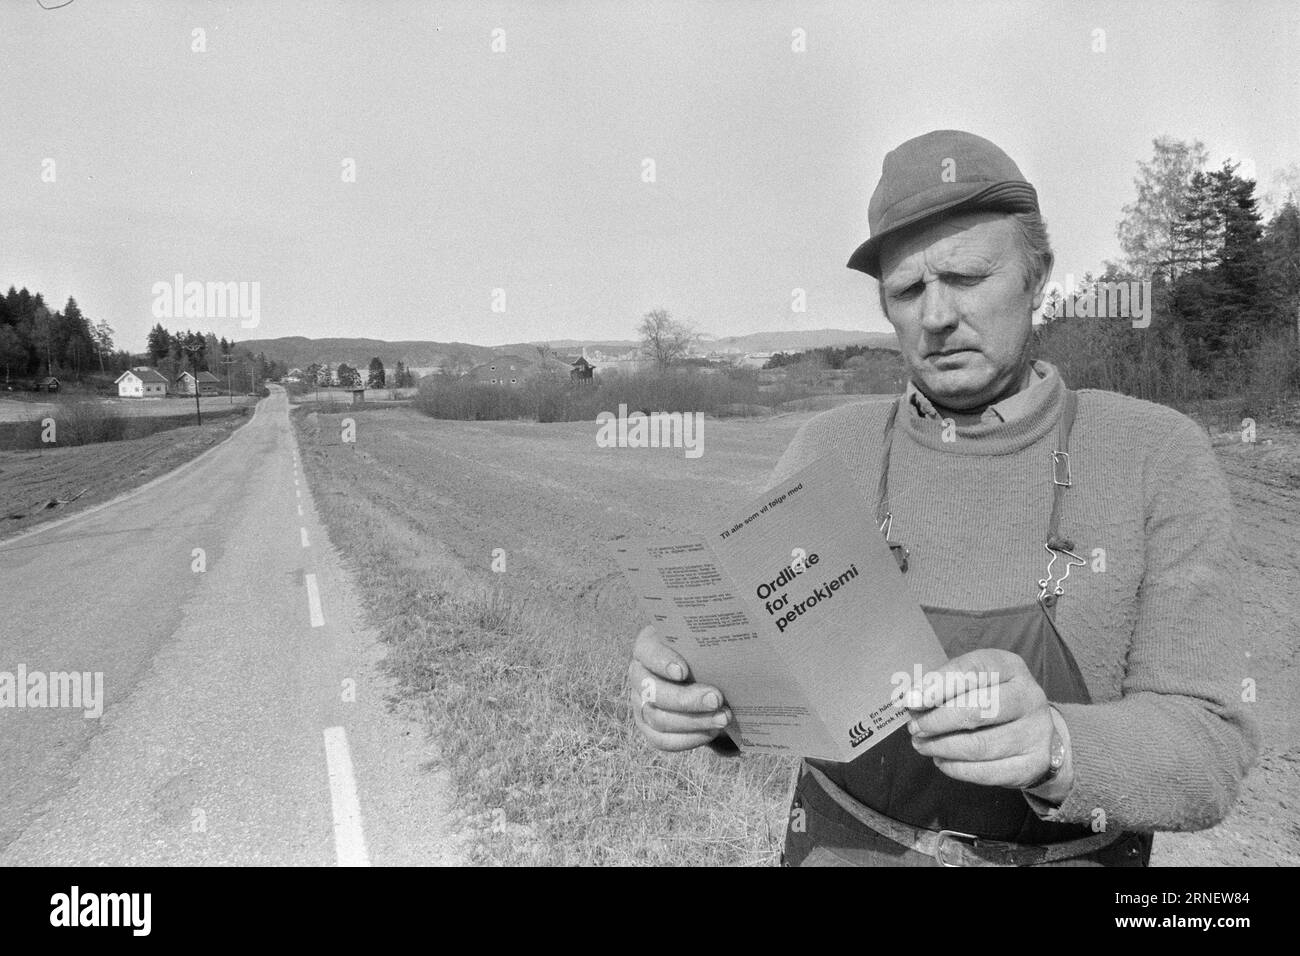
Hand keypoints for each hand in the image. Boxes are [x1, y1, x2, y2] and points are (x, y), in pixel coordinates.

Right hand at [627, 625, 730, 751]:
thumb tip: (744, 640)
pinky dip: (688, 738)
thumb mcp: (706, 642)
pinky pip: (662, 740)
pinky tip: (711, 731)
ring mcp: (641, 703)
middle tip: (716, 699)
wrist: (701, 675)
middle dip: (686, 699)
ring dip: (693, 721)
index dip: (662, 661)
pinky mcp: (649, 727)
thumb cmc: (704, 652)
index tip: (684, 671)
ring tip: (723, 718)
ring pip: (658, 718)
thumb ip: (714, 640)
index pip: (647, 652)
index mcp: (648, 646)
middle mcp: (639, 675)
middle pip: (653, 691)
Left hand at [903, 648, 1067, 791]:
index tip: (911, 701)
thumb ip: (943, 686)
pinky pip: (987, 771)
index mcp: (1011, 667)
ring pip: (980, 745)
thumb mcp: (973, 682)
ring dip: (942, 747)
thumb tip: (911, 701)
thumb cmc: (992, 700)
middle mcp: (1029, 697)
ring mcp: (1035, 732)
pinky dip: (957, 768)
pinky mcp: (1033, 764)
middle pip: (977, 709)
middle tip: (914, 728)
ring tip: (922, 745)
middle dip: (937, 721)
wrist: (1035, 733)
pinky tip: (941, 760)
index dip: (939, 685)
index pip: (972, 671)